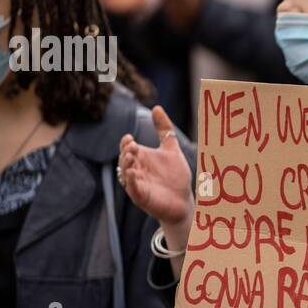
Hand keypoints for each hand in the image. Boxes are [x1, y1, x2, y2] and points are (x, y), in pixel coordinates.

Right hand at [118, 106, 194, 243]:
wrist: (183, 200)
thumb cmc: (176, 176)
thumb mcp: (171, 149)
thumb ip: (164, 129)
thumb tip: (156, 107)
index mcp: (140, 158)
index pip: (127, 148)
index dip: (126, 143)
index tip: (130, 138)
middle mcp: (135, 170)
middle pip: (123, 159)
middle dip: (125, 153)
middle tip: (132, 147)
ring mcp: (137, 184)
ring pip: (125, 174)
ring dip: (125, 166)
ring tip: (130, 159)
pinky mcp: (141, 197)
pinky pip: (132, 189)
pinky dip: (131, 182)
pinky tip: (133, 174)